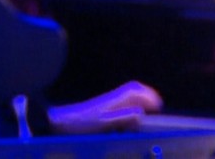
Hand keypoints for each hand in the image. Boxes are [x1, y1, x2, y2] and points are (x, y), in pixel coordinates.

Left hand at [47, 80, 162, 134]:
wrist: (57, 124)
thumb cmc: (80, 125)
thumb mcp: (103, 124)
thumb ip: (123, 118)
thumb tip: (141, 114)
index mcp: (115, 100)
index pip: (136, 91)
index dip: (149, 97)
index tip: (157, 106)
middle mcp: (113, 98)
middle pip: (134, 90)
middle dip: (146, 95)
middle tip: (155, 106)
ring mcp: (107, 102)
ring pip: (127, 96)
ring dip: (138, 100)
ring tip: (146, 111)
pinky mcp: (101, 108)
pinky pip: (120, 102)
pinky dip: (128, 107)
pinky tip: (127, 119)